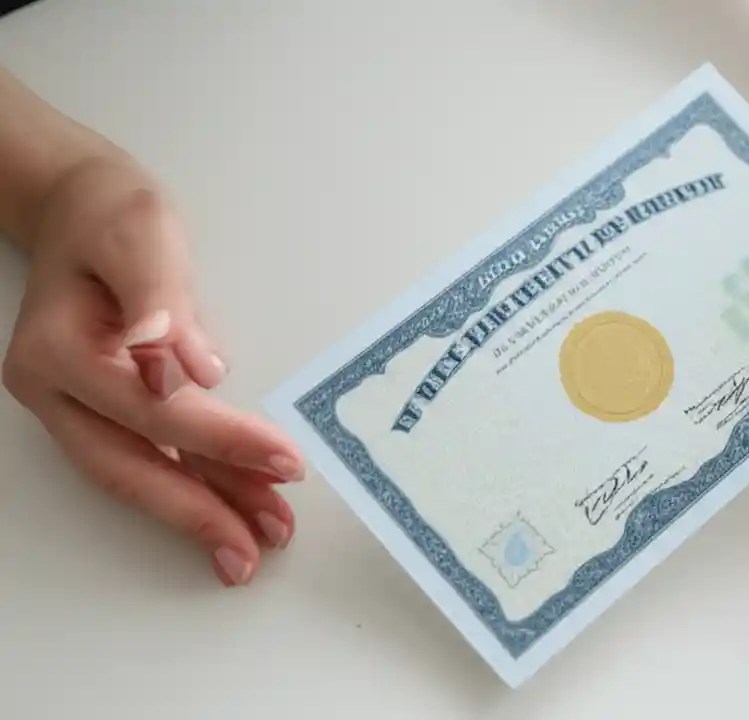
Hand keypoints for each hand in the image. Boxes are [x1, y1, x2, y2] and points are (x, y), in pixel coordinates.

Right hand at [2, 158, 303, 585]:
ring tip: (263, 538)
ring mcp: (69, 406)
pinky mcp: (97, 409)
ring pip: (137, 472)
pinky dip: (194, 481)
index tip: (287, 463)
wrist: (77, 205)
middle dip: (201, 512)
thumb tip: (191, 368)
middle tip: (261, 548)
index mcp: (58, 351)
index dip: (222, 441)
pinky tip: (238, 504)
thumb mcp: (141, 234)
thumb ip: (163, 298)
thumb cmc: (112, 213)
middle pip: (130, 467)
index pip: (152, 411)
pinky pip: (146, 454)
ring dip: (203, 508)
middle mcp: (53, 391)